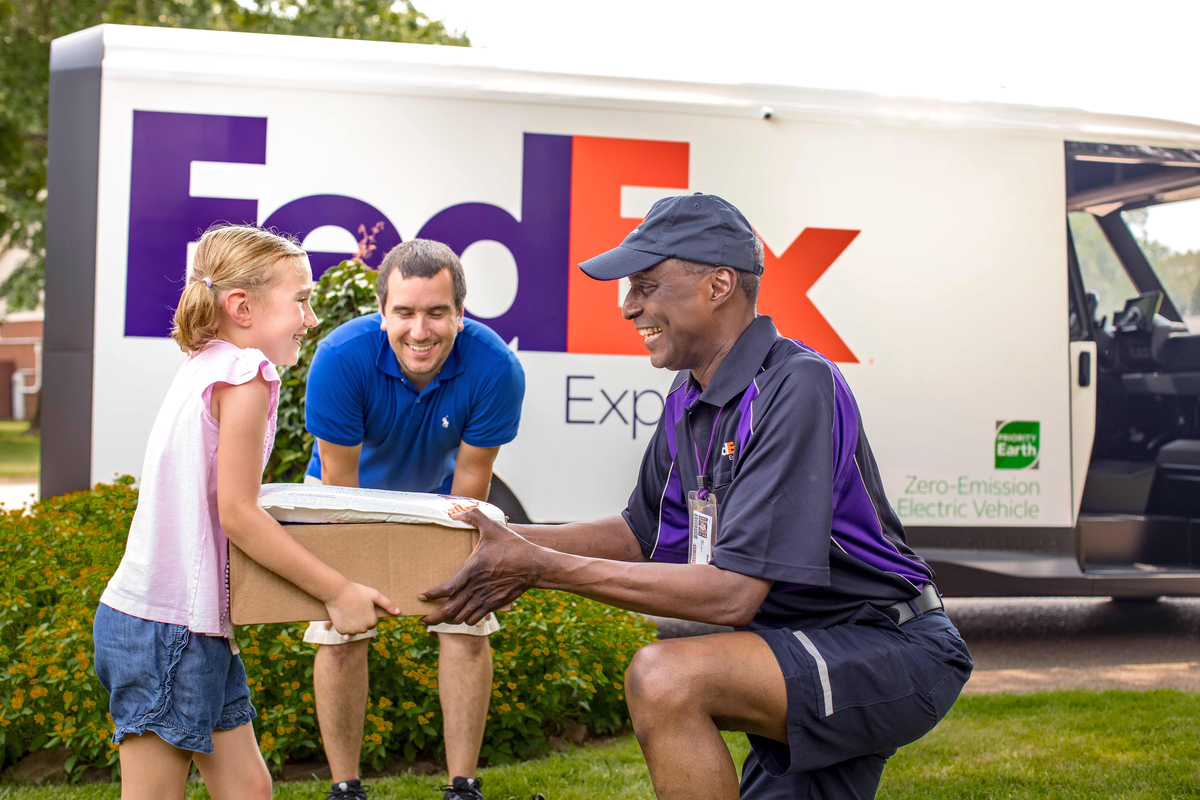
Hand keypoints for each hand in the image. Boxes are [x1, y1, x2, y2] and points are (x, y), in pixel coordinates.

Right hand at [325, 582, 398, 639]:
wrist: (337, 591)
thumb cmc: (357, 592)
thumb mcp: (375, 595)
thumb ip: (387, 604)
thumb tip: (398, 612)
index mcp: (372, 622)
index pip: (372, 622)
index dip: (367, 613)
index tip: (362, 605)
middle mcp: (362, 630)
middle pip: (363, 627)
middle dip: (360, 619)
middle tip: (355, 607)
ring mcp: (351, 631)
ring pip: (354, 630)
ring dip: (352, 623)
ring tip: (348, 610)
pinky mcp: (341, 631)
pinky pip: (344, 631)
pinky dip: (343, 625)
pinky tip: (342, 614)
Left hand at [419, 508, 540, 625]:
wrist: (535, 565)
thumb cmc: (514, 546)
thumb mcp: (494, 527)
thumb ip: (474, 516)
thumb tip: (456, 513)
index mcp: (473, 570)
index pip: (447, 588)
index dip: (432, 594)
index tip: (422, 596)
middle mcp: (477, 588)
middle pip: (450, 610)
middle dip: (433, 618)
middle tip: (422, 620)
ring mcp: (486, 598)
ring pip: (461, 617)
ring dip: (448, 620)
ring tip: (439, 619)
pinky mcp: (495, 604)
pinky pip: (475, 618)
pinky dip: (465, 620)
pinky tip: (461, 616)